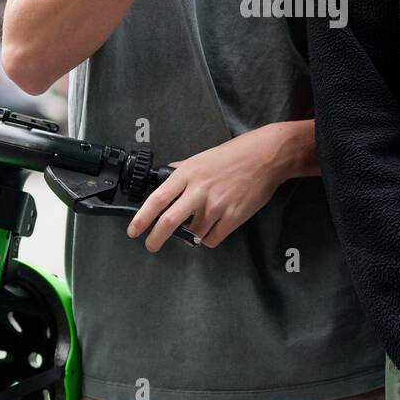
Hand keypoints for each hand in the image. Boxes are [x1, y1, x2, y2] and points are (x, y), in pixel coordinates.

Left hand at [125, 125, 288, 251]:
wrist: (266, 156)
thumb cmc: (234, 155)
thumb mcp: (201, 158)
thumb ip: (182, 170)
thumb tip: (166, 178)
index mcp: (187, 174)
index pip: (157, 199)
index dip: (141, 218)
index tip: (133, 230)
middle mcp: (198, 190)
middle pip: (169, 222)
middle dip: (155, 238)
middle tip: (151, 244)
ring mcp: (216, 205)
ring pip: (192, 234)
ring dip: (190, 235)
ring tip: (198, 224)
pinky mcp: (232, 217)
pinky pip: (211, 239)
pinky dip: (207, 238)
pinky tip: (212, 228)